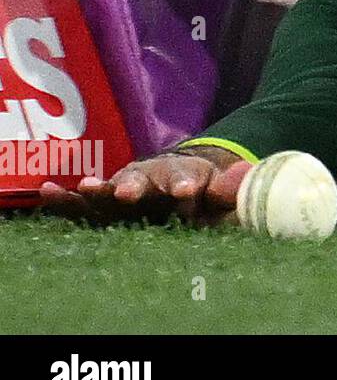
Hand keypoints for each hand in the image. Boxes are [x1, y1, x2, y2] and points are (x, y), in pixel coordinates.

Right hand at [39, 147, 250, 226]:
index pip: (186, 179)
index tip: (183, 191)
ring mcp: (127, 188)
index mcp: (185, 176)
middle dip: (136, 187)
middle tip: (129, 193)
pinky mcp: (106, 202)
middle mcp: (152, 179)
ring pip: (111, 189)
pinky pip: (84, 203)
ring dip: (100, 190)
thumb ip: (231, 190)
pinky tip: (47, 191)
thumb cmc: (204, 190)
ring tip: (86, 187)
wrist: (180, 181)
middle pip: (143, 182)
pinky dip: (67, 199)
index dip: (183, 185)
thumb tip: (247, 181)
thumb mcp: (222, 190)